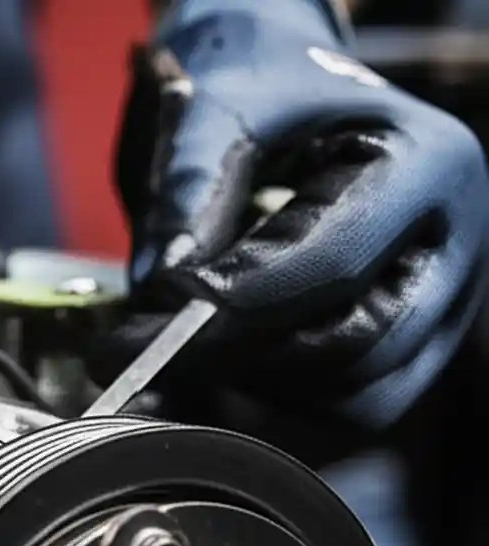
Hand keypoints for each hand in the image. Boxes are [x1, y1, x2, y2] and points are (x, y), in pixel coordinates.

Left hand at [104, 0, 488, 425]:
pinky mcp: (405, 350)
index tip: (160, 308)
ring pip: (354, 399)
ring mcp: (437, 308)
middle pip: (352, 346)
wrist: (293, 93)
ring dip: (251, 391)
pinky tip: (204, 372)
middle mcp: (453, 248)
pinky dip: (271, 407)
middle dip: (237, 357)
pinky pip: (346, 413)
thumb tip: (161, 288)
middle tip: (136, 349)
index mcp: (430, 166)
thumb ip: (189, 186)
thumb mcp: (219, 106)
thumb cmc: (262, 88)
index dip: (241, 297)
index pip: (335, 259)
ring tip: (163, 358)